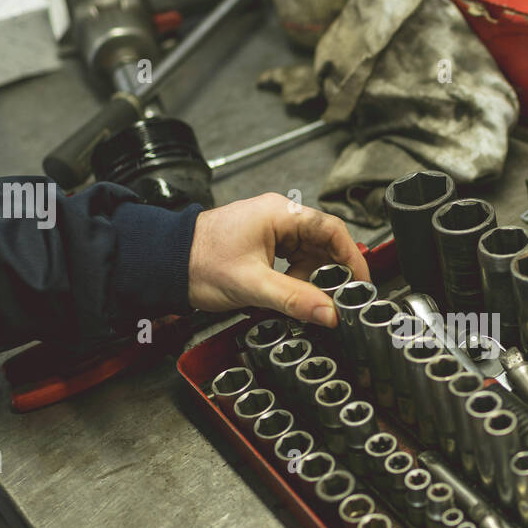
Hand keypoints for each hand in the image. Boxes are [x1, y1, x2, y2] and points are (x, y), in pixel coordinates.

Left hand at [187, 193, 369, 326]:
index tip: (361, 282)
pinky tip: (290, 296)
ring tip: (306, 301)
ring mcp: (271, 230)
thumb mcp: (253, 285)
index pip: (332, 230)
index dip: (352, 257)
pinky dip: (297, 280)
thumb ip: (295, 299)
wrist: (166, 264)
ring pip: (309, 255)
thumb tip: (329, 313)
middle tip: (340, 298)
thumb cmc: (199, 261)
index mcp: (280, 214)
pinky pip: (294, 261)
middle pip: (324, 243)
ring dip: (313, 279)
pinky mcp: (263, 245)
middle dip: (333, 273)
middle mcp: (279, 217)